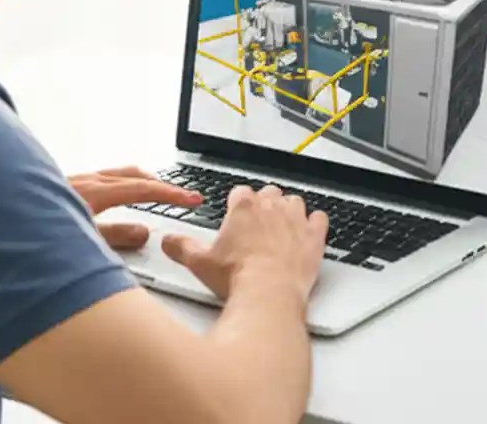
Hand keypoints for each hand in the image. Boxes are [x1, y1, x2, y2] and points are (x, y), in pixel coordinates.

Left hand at [69, 165, 201, 249]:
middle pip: (133, 175)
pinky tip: (116, 195)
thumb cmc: (37, 232)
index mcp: (94, 192)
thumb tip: (143, 232)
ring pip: (117, 174)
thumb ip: (114, 236)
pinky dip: (121, 183)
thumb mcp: (81, 240)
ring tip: (157, 193)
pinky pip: (102, 178)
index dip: (171, 194)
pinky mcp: (65, 187)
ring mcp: (75, 181)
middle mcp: (86, 181)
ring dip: (141, 181)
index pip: (142, 189)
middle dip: (161, 184)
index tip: (192, 199)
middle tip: (182, 196)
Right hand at [161, 185, 327, 304]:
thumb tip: (168, 242)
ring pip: (295, 202)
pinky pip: (319, 219)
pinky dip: (314, 223)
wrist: (269, 294)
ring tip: (282, 226)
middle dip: (264, 204)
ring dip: (289, 210)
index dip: (237, 203)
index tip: (235, 213)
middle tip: (257, 223)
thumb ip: (181, 247)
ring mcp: (296, 220)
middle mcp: (272, 207)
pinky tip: (309, 231)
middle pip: (269, 193)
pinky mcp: (314, 236)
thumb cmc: (237, 277)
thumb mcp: (199, 262)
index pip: (240, 192)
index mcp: (244, 208)